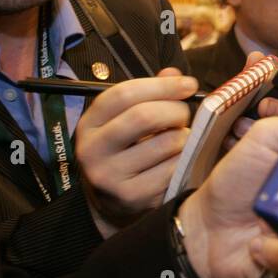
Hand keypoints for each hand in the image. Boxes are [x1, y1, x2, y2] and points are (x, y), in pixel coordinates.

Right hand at [77, 67, 196, 233]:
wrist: (110, 204)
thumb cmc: (124, 152)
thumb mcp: (125, 121)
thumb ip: (149, 95)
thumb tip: (174, 74)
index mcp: (89, 124)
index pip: (124, 94)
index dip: (162, 85)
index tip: (189, 84)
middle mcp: (93, 150)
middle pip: (144, 116)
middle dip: (176, 110)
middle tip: (185, 115)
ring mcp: (110, 176)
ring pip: (167, 143)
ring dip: (185, 137)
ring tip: (180, 139)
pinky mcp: (132, 197)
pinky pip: (174, 169)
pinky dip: (185, 160)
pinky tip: (179, 160)